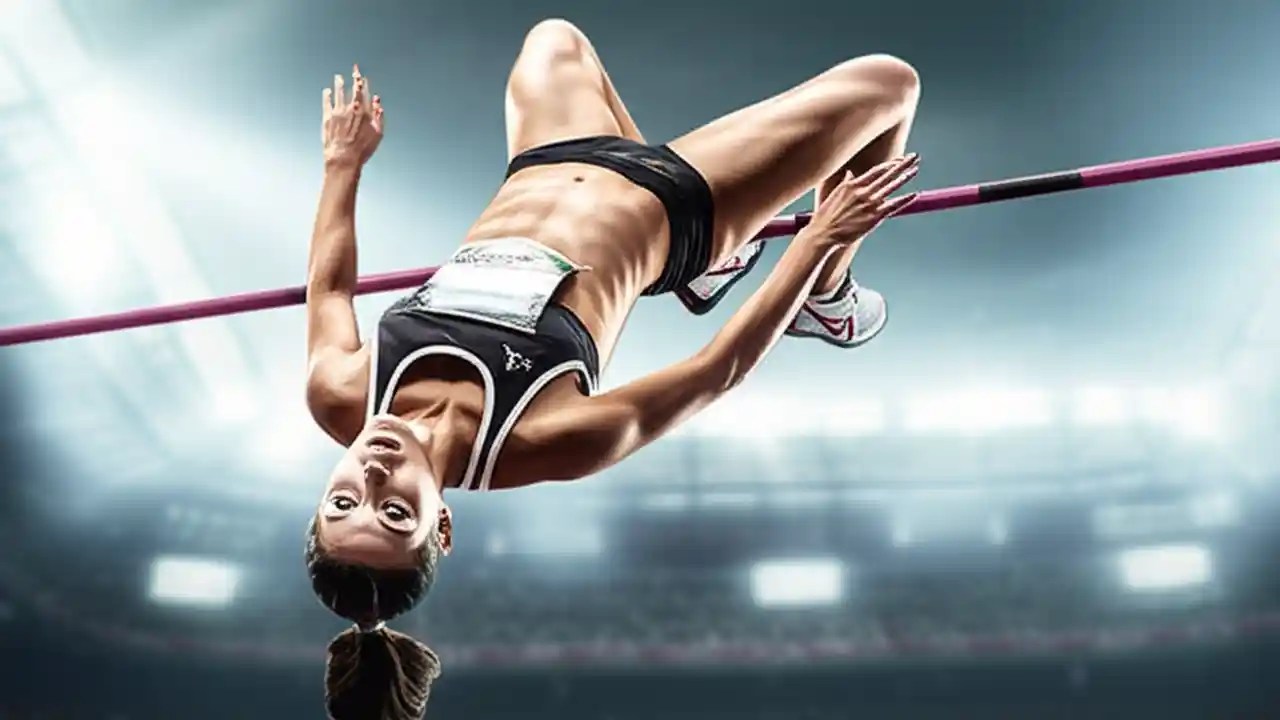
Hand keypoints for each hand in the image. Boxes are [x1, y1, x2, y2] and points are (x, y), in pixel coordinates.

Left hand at [322, 64, 383, 168]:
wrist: (344, 157)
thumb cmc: (363, 149)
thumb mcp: (378, 134)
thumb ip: (378, 116)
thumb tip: (377, 102)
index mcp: (364, 111)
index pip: (364, 92)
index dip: (364, 83)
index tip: (363, 76)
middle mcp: (351, 108)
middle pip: (353, 89)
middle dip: (354, 78)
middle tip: (354, 70)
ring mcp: (338, 112)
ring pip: (339, 93)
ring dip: (339, 84)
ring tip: (338, 77)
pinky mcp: (327, 117)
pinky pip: (327, 102)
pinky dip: (327, 95)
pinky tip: (327, 91)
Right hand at [801, 154, 919, 248]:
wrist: (823, 233)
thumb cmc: (826, 216)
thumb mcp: (835, 194)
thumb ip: (846, 183)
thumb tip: (849, 173)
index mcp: (852, 185)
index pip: (876, 170)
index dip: (891, 164)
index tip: (900, 159)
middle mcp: (862, 192)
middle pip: (887, 174)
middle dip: (902, 165)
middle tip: (914, 157)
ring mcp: (869, 204)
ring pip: (891, 187)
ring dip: (904, 177)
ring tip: (915, 169)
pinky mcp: (874, 217)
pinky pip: (893, 206)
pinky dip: (904, 200)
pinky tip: (914, 194)